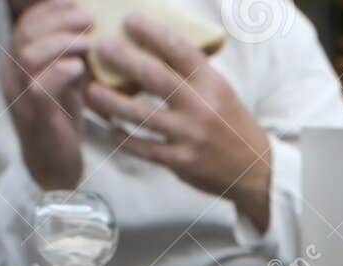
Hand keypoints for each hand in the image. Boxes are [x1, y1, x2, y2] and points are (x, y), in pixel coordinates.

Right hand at [0, 0, 92, 190]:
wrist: (55, 168)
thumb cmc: (62, 119)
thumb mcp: (67, 76)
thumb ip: (72, 51)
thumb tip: (93, 21)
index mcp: (16, 63)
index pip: (25, 23)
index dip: (51, 9)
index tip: (79, 4)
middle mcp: (11, 77)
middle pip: (26, 33)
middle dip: (60, 20)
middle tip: (89, 20)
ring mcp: (20, 98)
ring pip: (29, 56)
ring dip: (63, 43)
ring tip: (89, 44)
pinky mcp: (35, 118)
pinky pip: (39, 87)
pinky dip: (61, 72)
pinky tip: (80, 68)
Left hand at [84, 15, 272, 230]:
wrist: (253, 169)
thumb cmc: (230, 124)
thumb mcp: (219, 91)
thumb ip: (192, 74)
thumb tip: (157, 47)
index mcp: (211, 82)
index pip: (179, 49)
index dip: (152, 32)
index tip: (129, 20)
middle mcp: (200, 106)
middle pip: (155, 77)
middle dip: (123, 60)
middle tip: (99, 47)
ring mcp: (188, 135)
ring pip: (142, 115)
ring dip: (111, 102)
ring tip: (90, 92)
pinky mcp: (179, 161)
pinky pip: (144, 148)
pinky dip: (123, 138)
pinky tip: (108, 129)